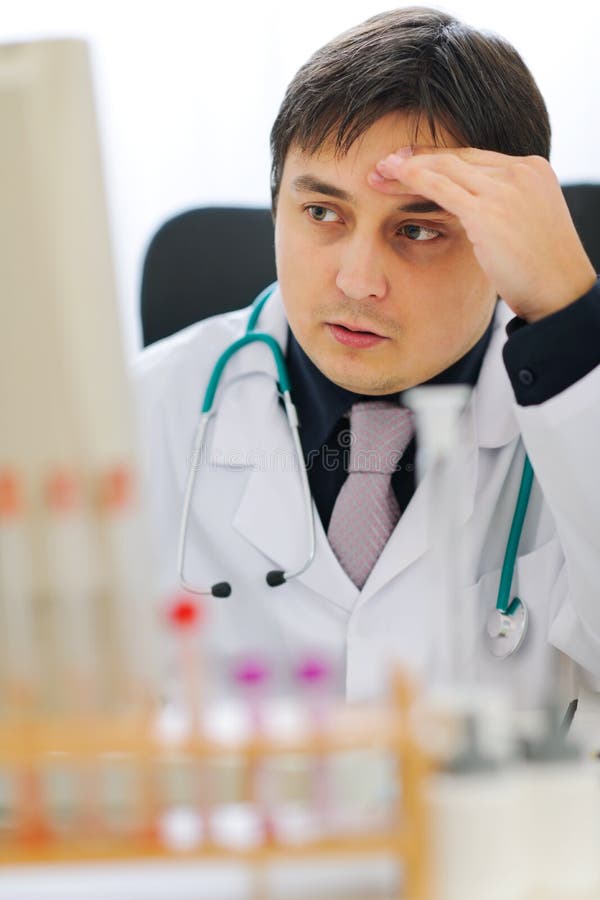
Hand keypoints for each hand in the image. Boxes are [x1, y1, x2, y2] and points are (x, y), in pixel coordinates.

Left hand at [368, 147, 596, 322]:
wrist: (561, 292)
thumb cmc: (542, 271)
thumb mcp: (525, 227)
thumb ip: (502, 210)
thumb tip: (475, 216)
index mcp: (533, 170)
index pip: (475, 158)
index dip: (438, 160)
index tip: (410, 164)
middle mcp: (520, 171)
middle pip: (458, 157)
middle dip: (417, 160)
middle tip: (385, 164)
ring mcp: (506, 189)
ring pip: (444, 168)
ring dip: (407, 169)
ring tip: (378, 173)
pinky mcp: (488, 211)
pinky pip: (441, 188)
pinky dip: (412, 181)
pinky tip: (390, 181)